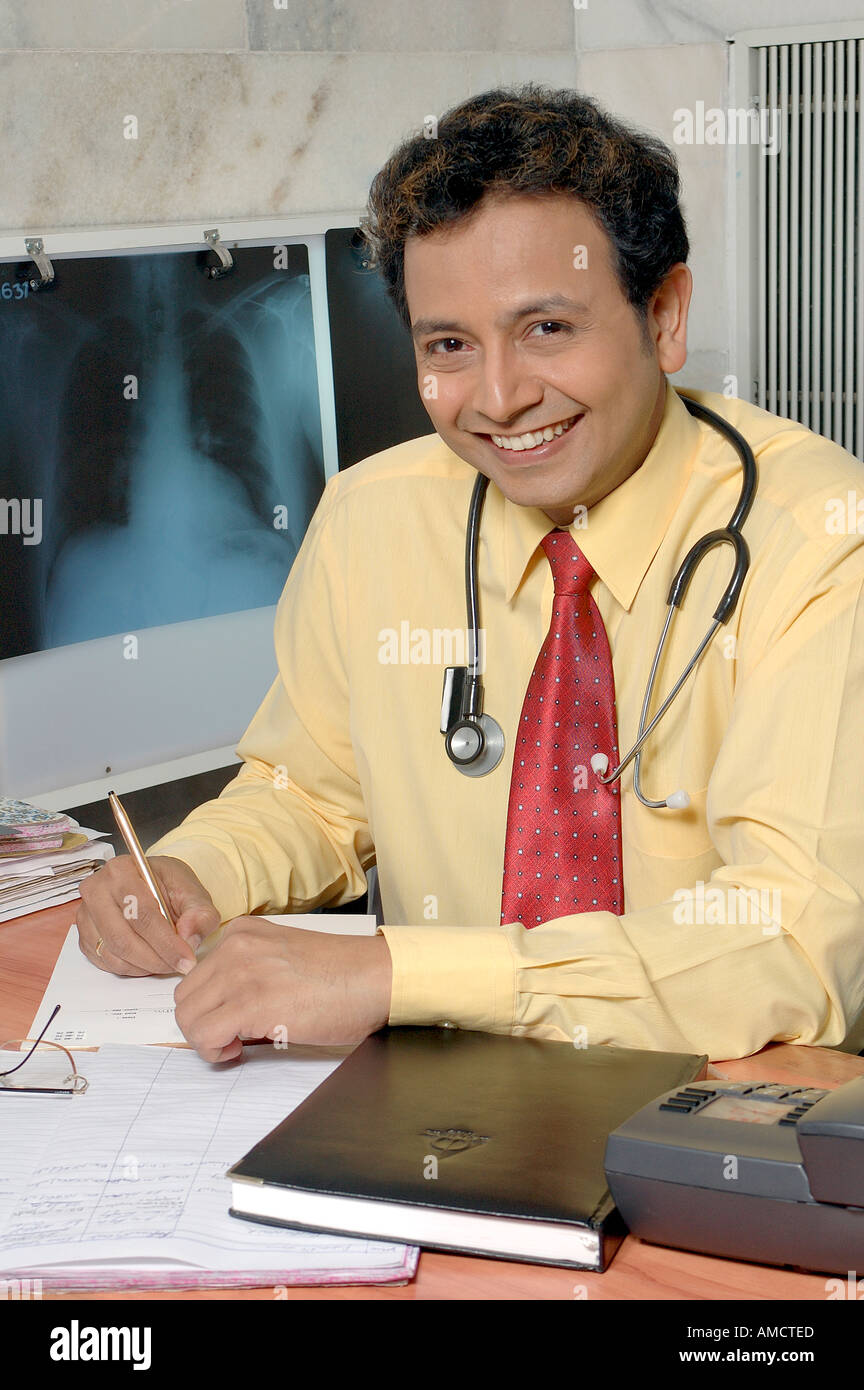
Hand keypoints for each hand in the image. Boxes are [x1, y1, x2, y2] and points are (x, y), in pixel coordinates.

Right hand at [75, 854, 220, 976]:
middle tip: (178, 965)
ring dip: (145, 966)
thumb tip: (189, 937)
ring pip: (114, 954)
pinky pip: (105, 962)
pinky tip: (149, 959)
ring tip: (167, 961)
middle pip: (123, 938)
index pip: (143, 914)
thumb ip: (199, 914)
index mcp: (122, 870)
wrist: (151, 885)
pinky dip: (131, 968)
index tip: (186, 960)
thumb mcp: (193, 892)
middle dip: (156, 959)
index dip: (167, 943)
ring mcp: (86, 914)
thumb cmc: (169, 886)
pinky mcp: (84, 935)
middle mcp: (97, 890)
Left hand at [173, 917, 392, 1062]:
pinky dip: (214, 1051)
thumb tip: (224, 1011)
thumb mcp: (282, 958)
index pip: (196, 975)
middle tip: (235, 1036)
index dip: (210, 1005)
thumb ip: (247, 973)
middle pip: (185, 997)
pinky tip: (239, 1049)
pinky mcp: (250, 1002)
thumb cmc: (342, 976)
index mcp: (242, 933)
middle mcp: (235, 946)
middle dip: (204, 1024)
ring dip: (207, 1039)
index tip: (231, 1020)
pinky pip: (204, 1036)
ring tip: (239, 1043)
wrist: (376, 979)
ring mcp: (241, 972)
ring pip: (187, 1018)